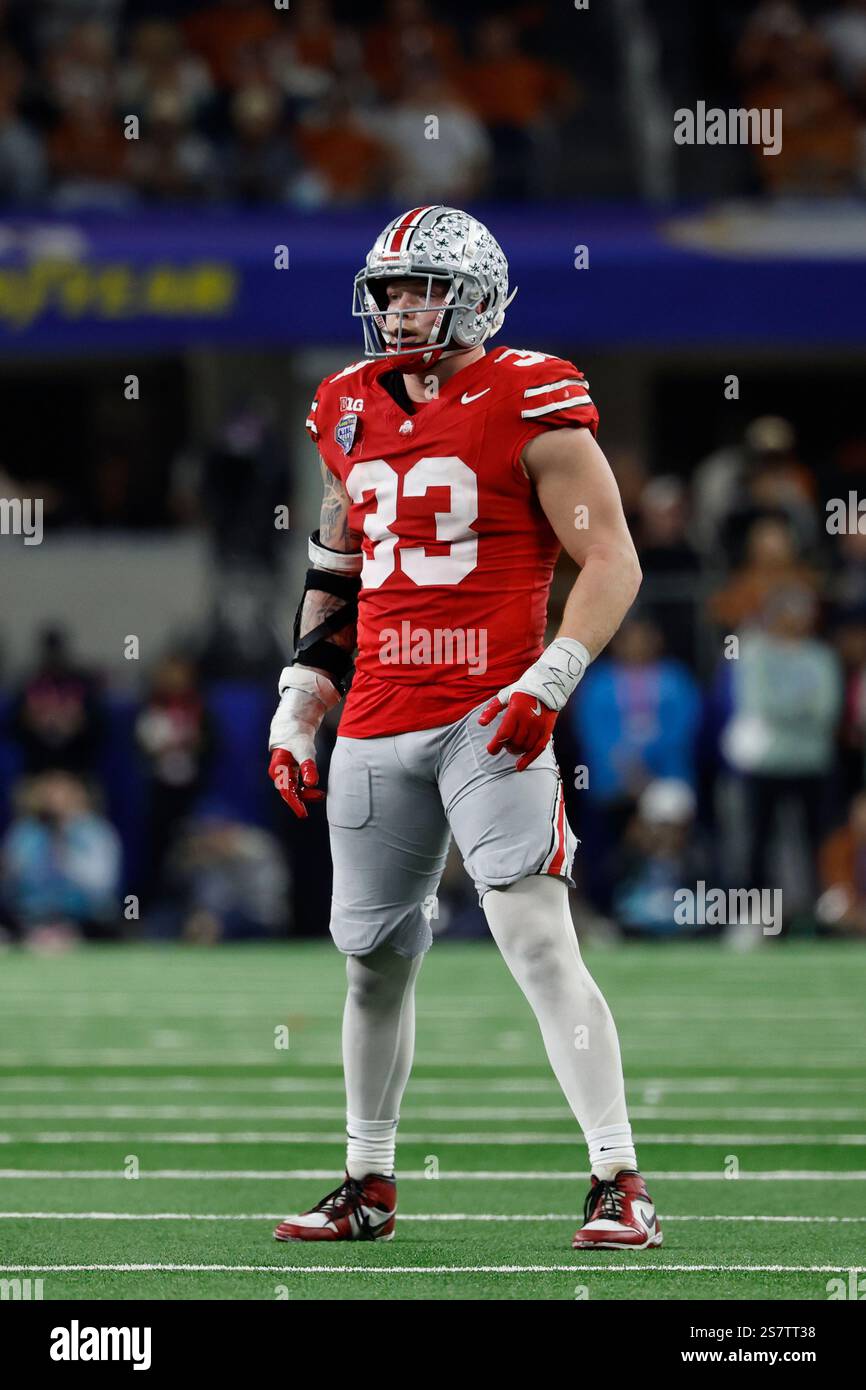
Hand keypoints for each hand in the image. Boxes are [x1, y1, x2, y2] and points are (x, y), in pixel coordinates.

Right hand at [268, 668, 338, 817]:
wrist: (293, 722)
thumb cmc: (296, 735)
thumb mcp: (304, 749)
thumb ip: (308, 766)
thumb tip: (312, 783)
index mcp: (278, 768)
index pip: (285, 791)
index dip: (295, 803)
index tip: (303, 814)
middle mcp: (279, 772)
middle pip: (290, 792)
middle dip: (303, 799)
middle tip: (319, 798)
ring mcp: (285, 772)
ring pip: (294, 789)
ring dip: (306, 794)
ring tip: (321, 795)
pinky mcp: (291, 770)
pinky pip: (297, 784)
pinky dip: (306, 787)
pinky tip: (315, 788)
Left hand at [478, 690, 556, 770]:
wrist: (547, 685)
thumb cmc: (522, 691)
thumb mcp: (505, 696)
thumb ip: (492, 709)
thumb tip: (481, 723)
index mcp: (516, 711)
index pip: (504, 734)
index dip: (496, 745)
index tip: (491, 750)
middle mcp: (528, 720)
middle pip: (514, 742)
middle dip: (506, 747)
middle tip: (504, 744)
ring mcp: (539, 726)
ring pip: (525, 747)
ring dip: (516, 751)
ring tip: (512, 748)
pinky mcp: (547, 731)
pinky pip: (538, 749)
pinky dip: (528, 759)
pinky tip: (520, 766)